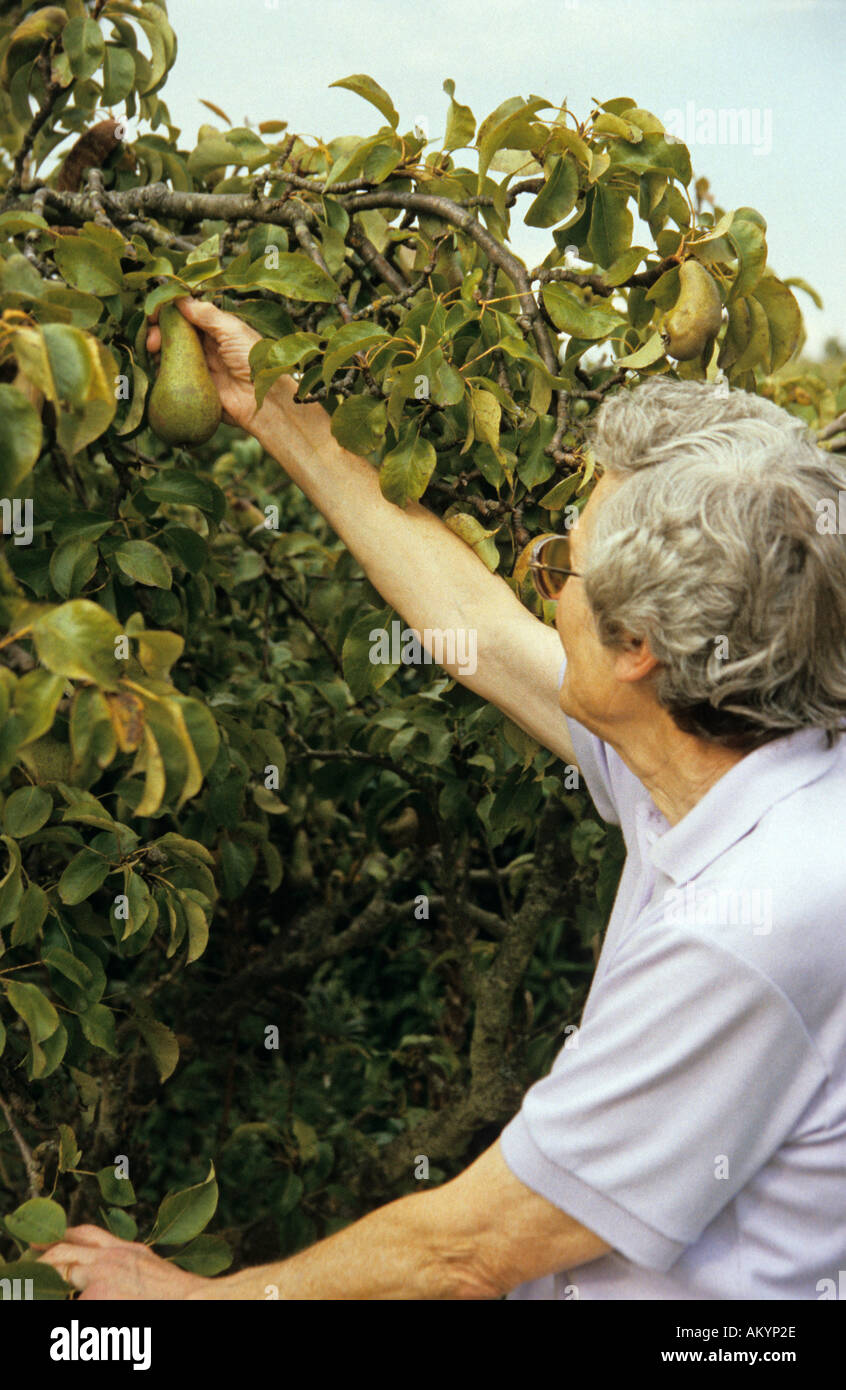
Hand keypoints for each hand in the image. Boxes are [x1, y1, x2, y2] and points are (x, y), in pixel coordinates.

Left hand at [34, 1224, 209, 1299]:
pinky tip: (78, 1315)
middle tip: (31, 1264)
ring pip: (63, 1276)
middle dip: (44, 1259)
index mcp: (126, 1249)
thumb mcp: (148, 1269)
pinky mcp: (95, 1297)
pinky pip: (75, 1304)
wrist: (197, 1300)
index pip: (85, 1234)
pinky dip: (76, 1306)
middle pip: (64, 1250)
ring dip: (54, 1285)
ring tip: (48, 1292)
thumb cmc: (178, 1294)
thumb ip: (123, 1265)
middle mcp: (111, 1256)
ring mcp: (101, 1275)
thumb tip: (98, 1277)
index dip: (61, 1236)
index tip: (42, 1241)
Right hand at [146, 296, 280, 434]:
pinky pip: (174, 375)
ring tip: (152, 349)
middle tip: (152, 337)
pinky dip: (161, 370)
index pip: (188, 315)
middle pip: (176, 333)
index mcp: (218, 329)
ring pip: (172, 353)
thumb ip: (207, 314)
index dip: (170, 312)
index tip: (153, 312)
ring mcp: (200, 366)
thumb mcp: (232, 330)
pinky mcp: (196, 386)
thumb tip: (181, 299)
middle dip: (160, 331)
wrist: (262, 400)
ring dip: (158, 349)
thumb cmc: (253, 360)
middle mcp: (208, 346)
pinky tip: (155, 367)